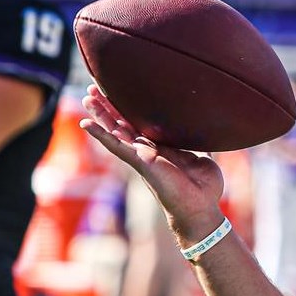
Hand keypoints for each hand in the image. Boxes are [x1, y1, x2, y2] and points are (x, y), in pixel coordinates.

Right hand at [79, 85, 226, 241]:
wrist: (202, 207)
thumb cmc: (203, 186)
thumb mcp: (203, 156)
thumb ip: (200, 142)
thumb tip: (209, 126)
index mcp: (161, 146)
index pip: (140, 122)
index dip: (128, 107)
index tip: (118, 90)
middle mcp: (147, 150)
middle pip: (122, 123)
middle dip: (108, 106)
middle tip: (93, 88)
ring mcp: (141, 156)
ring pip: (115, 131)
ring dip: (100, 114)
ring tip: (86, 97)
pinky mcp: (140, 162)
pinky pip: (116, 146)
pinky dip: (101, 135)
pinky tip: (86, 124)